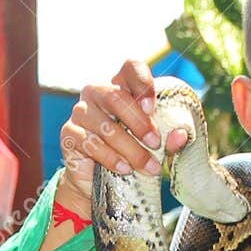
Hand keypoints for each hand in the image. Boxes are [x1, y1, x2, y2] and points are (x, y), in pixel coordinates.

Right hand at [58, 59, 189, 208]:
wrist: (98, 182)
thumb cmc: (131, 155)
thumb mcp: (153, 147)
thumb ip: (169, 140)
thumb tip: (181, 136)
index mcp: (122, 88)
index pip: (130, 67)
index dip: (142, 82)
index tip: (152, 107)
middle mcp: (97, 93)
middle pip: (116, 97)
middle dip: (139, 123)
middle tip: (155, 144)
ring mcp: (80, 112)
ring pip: (106, 126)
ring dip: (132, 150)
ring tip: (150, 168)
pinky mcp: (69, 134)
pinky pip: (91, 143)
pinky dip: (111, 158)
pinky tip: (124, 169)